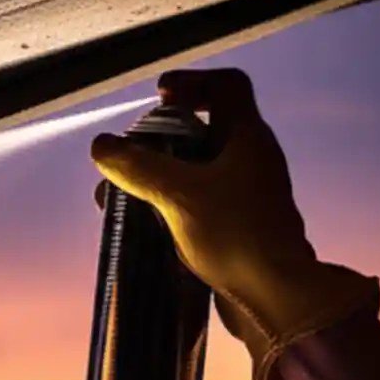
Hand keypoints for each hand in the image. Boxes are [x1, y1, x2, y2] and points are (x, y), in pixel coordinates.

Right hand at [91, 69, 377, 379]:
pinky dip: (169, 204)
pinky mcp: (239, 228)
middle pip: (204, 129)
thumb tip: (102, 146)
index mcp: (247, 138)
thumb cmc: (235, 235)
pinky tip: (144, 223)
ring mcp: (247, 195)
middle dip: (159, 138)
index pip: (228, 86)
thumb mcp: (178, 194)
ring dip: (158, 176)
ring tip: (120, 197)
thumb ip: (138, 166)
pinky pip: (199, 202)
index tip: (159, 96)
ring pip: (197, 170)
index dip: (193, 81)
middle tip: (128, 155)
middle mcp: (251, 160)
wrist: (277, 298)